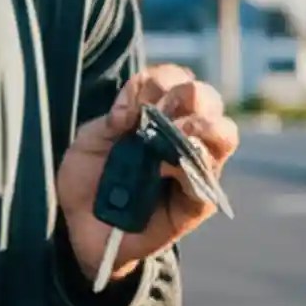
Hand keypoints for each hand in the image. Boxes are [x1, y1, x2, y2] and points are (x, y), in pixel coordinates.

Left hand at [57, 65, 239, 281]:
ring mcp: (196, 167)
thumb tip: (133, 110)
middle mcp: (184, 135)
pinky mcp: (198, 201)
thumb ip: (113, 120)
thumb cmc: (87, 179)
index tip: (125, 106)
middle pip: (208, 98)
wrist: (81, 226)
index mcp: (159, 114)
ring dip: (199, 125)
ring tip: (174, 132)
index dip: (156, 81)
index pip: (176, 79)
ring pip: (224, 133)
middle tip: (160, 111)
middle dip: (188, 96)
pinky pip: (205, 176)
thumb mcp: (90, 141)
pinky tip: (162, 167)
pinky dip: (186, 165)